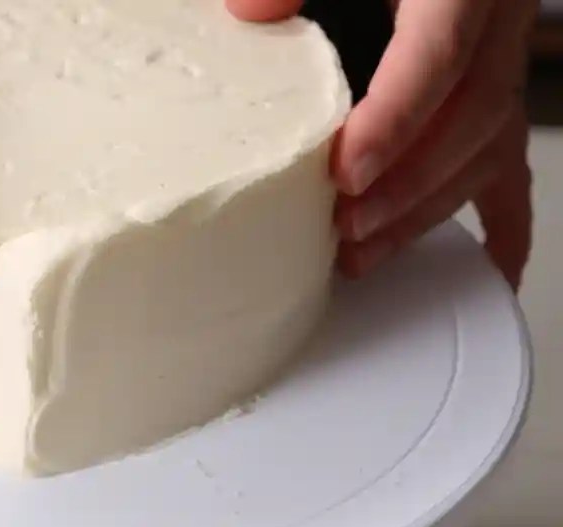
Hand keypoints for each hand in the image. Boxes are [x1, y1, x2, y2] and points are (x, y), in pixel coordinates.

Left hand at [228, 0, 536, 290]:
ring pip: (489, 146)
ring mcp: (509, 53)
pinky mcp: (502, 80)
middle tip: (344, 227)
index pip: (438, 59)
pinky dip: (504, 216)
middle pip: (471, 117)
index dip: (396, 122)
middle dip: (407, 184)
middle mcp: (499, 21)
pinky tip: (495, 266)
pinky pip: (514, 157)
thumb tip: (246, 14)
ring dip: (428, 209)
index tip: (346, 172)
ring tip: (364, 252)